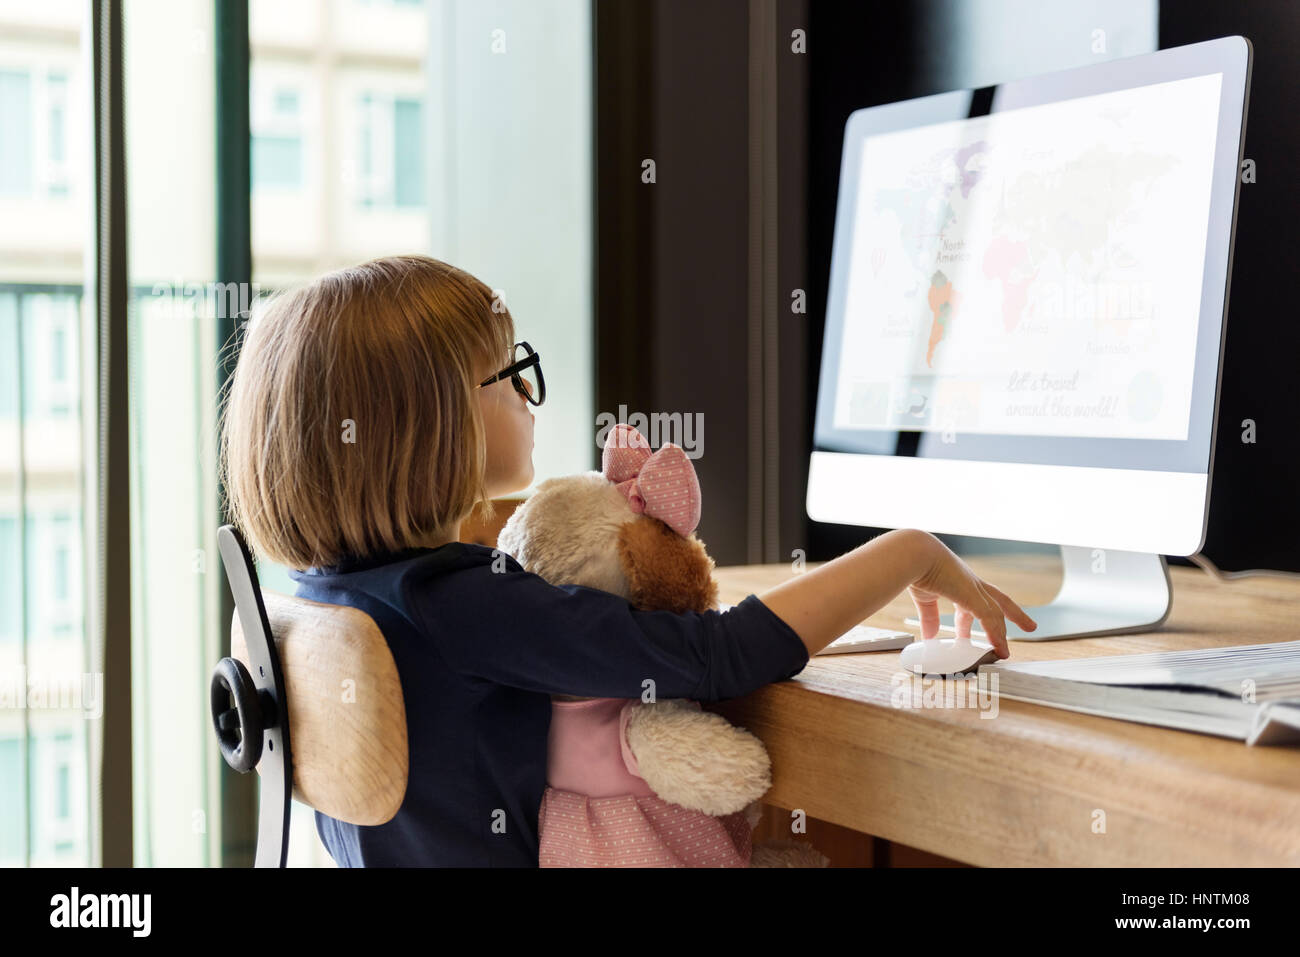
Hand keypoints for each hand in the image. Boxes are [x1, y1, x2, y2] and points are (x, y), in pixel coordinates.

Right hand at [906, 533, 1036, 657]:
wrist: (916, 555)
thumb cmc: (917, 568)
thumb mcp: (926, 598)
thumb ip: (930, 617)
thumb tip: (930, 636)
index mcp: (960, 584)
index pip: (978, 602)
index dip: (982, 618)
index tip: (979, 633)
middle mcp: (972, 585)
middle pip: (1000, 601)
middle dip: (1014, 614)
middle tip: (1029, 626)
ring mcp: (975, 589)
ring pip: (997, 613)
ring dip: (1002, 633)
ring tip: (1004, 653)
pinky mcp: (973, 596)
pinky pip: (989, 619)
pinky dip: (994, 634)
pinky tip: (997, 648)